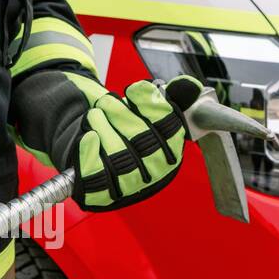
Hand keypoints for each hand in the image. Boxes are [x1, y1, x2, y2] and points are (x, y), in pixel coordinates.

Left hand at [11, 71, 189, 210]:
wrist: (96, 155)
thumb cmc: (124, 132)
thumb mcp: (146, 113)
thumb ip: (167, 98)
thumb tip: (190, 85)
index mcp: (171, 153)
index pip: (169, 126)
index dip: (149, 104)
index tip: (133, 89)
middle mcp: (154, 173)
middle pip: (143, 139)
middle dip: (121, 113)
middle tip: (107, 101)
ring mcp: (128, 186)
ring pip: (118, 155)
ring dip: (103, 126)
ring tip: (95, 114)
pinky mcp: (103, 193)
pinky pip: (96, 173)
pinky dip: (90, 150)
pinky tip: (89, 135)